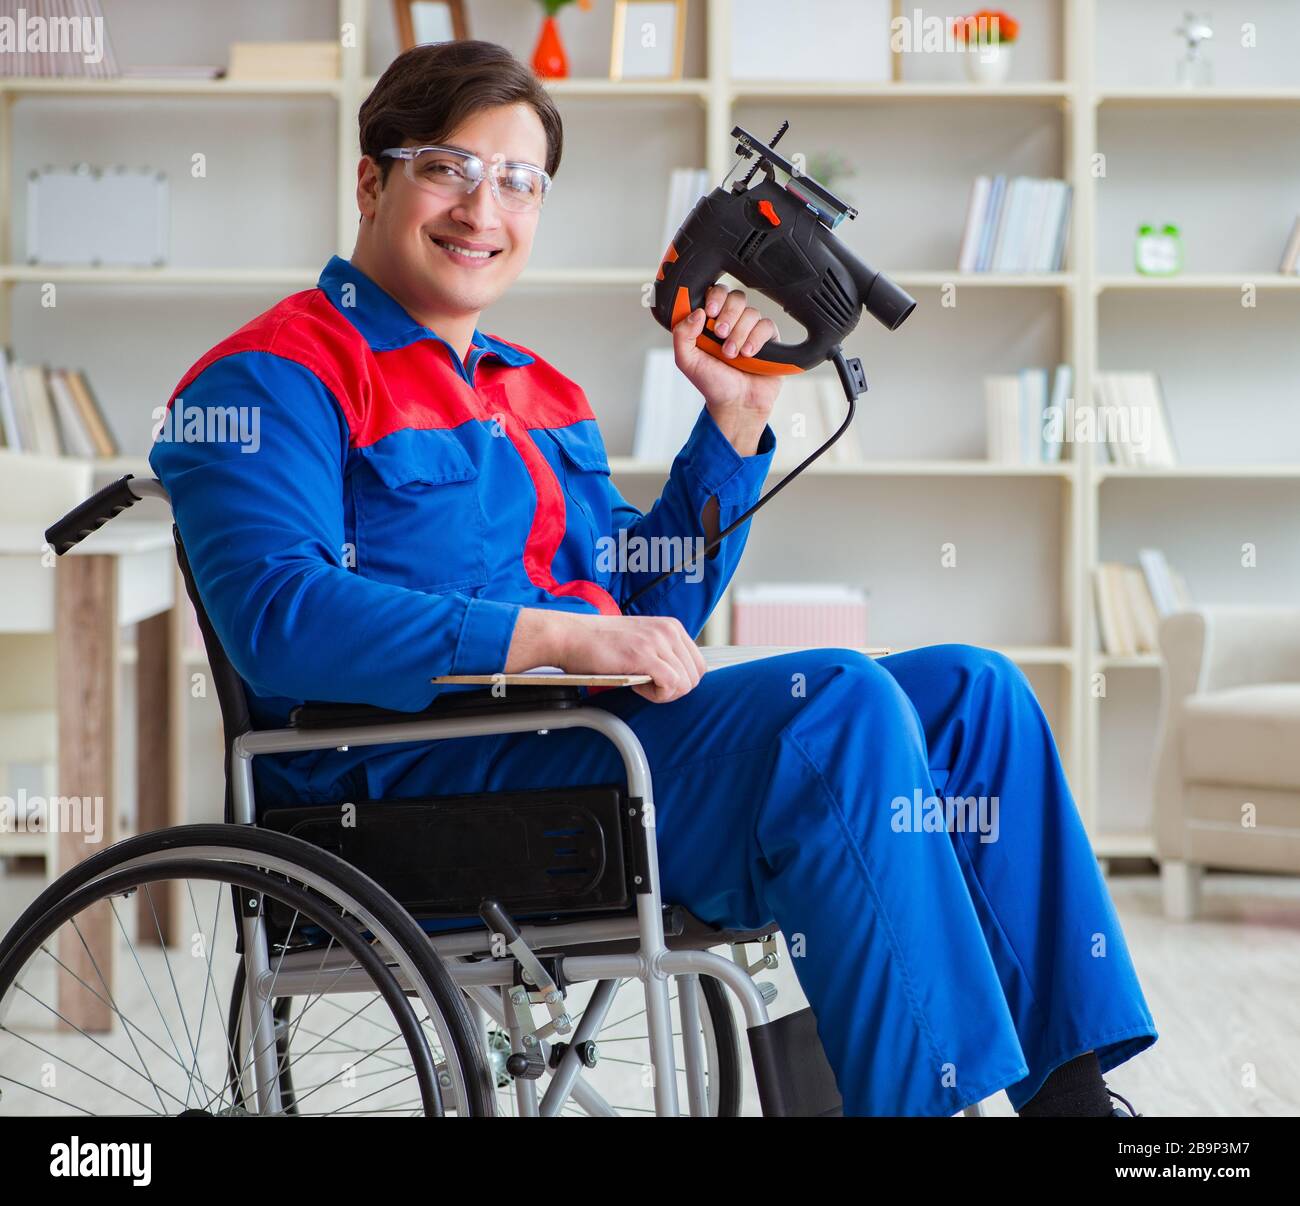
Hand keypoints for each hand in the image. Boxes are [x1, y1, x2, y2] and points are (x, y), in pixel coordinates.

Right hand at [554, 611, 705, 703]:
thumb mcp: (642, 641)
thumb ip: (663, 653)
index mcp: (671, 626)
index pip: (698, 664)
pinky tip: (637, 686)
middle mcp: (669, 630)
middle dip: (674, 689)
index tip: (657, 679)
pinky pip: (671, 685)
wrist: (570, 636)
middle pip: (695, 675)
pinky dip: (657, 695)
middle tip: (648, 686)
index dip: (680, 680)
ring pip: (686, 682)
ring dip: (664, 692)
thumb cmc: (600, 644)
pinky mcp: (644, 655)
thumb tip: (680, 678)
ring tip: (640, 684)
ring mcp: (657, 641)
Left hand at [672, 284, 783, 449]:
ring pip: (751, 312)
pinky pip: (766, 325)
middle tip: (720, 334)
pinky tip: (748, 354)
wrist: (736, 403)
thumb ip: (682, 335)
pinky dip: (756, 338)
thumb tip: (695, 312)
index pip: (715, 293)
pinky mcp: (768, 339)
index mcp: (711, 322)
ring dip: (739, 333)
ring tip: (732, 354)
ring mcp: (751, 329)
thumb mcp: (687, 361)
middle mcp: (732, 322)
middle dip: (727, 314)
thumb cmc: (713, 383)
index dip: (714, 297)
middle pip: (736, 297)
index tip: (709, 311)